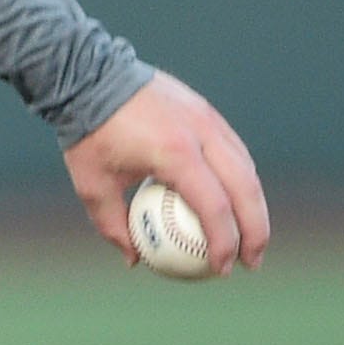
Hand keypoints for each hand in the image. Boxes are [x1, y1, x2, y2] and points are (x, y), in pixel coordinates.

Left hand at [63, 71, 266, 272]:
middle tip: (250, 262)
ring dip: (255, 207)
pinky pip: (235, 151)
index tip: (221, 269)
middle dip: (256, 231)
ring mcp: (208, 119)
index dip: (223, 242)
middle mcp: (201, 134)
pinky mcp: (207, 111)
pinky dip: (242, 180)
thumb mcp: (91, 184)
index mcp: (174, 153)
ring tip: (251, 239)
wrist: (88, 76)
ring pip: (247, 169)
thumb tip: (133, 259)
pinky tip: (237, 203)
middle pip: (245, 189)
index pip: (214, 206)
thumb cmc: (87, 132)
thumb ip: (112, 224)